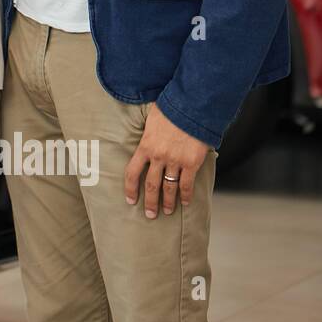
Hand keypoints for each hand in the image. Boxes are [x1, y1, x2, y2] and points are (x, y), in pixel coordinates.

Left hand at [123, 104, 210, 218]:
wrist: (190, 107)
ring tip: (166, 211)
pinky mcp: (191, 162)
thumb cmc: (170, 109)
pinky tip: (186, 202)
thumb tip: (144, 139)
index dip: (130, 189)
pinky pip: (187, 183)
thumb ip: (147, 134)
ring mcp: (175, 161)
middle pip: (151, 185)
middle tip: (149, 214)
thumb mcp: (150, 120)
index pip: (132, 173)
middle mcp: (158, 156)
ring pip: (169, 187)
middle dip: (150, 202)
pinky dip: (186, 195)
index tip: (130, 200)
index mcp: (144, 146)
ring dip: (168, 202)